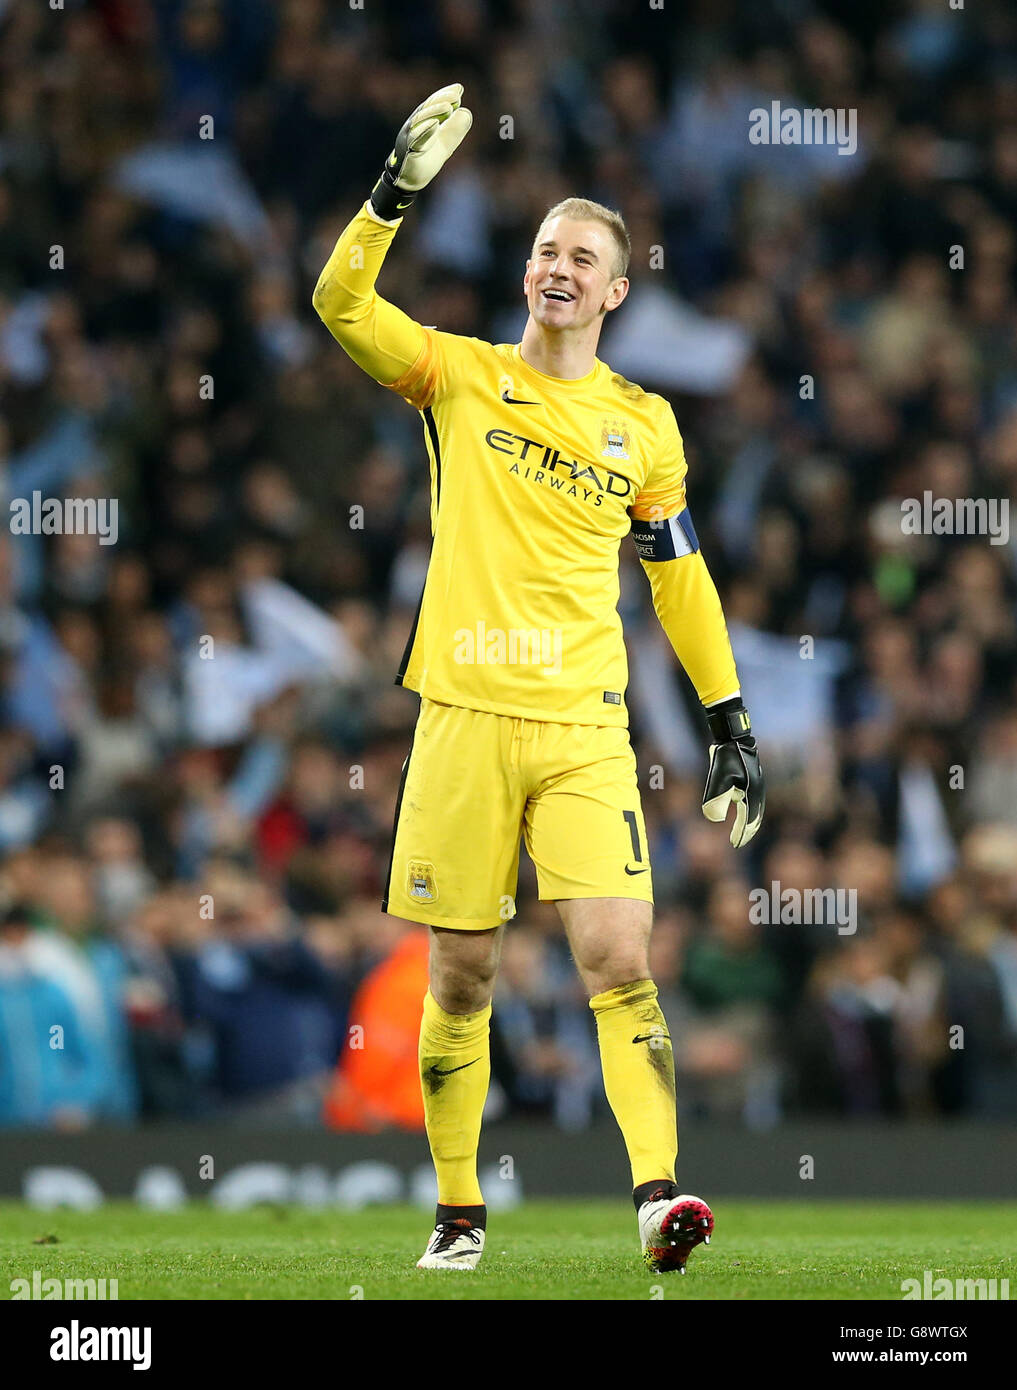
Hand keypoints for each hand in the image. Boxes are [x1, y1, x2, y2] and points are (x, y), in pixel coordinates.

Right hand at [370, 83, 471, 219]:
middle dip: (441, 100)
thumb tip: (466, 112)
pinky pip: (416, 139)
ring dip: (434, 112)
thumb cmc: (429, 157)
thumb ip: (456, 128)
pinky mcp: (409, 150)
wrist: (413, 178)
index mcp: (423, 120)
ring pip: (420, 121)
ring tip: (448, 107)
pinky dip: (425, 130)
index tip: (459, 89)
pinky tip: (435, 124)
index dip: (444, 95)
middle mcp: (414, 125)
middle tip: (456, 96)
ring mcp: (409, 137)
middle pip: (426, 109)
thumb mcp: (446, 141)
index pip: (433, 104)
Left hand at [701, 701, 764, 847]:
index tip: (735, 844)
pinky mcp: (752, 780)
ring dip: (749, 822)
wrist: (733, 738)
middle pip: (755, 817)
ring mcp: (756, 785)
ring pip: (755, 809)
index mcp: (751, 793)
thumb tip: (714, 819)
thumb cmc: (725, 757)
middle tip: (738, 842)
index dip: (741, 833)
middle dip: (747, 831)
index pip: (748, 820)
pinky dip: (749, 811)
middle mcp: (757, 790)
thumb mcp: (717, 779)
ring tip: (741, 832)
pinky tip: (741, 811)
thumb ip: (716, 800)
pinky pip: (752, 801)